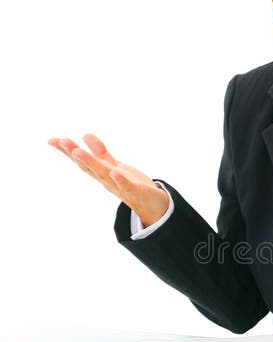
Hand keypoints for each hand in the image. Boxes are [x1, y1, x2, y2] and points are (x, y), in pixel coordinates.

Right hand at [48, 134, 169, 226]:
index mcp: (100, 173)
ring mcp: (119, 186)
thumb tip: (85, 135)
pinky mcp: (135, 191)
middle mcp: (106, 180)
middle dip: (74, 153)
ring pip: (103, 174)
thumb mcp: (113, 165)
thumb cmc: (129, 184)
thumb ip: (100, 152)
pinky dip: (119, 180)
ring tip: (78, 152)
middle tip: (62, 141)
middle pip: (88, 166)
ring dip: (90, 163)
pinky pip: (126, 185)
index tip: (52, 140)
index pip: (81, 161)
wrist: (151, 205)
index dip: (67, 151)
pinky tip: (114, 172)